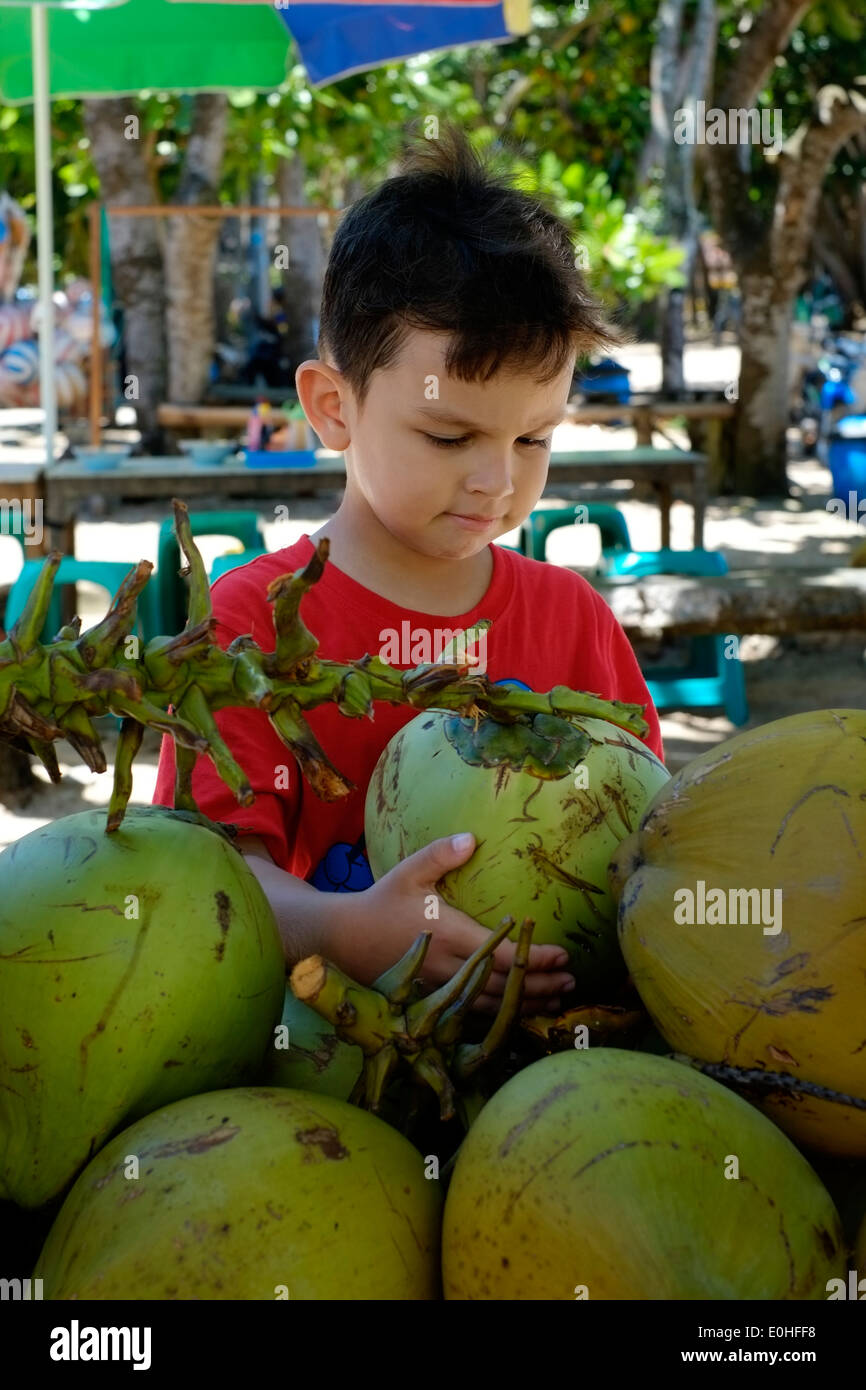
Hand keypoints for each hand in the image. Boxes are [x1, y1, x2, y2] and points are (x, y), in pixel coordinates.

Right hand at [324, 833, 574, 1016]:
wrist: (343, 940)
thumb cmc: (381, 902)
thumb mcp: (408, 872)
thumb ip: (440, 854)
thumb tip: (471, 838)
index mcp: (450, 935)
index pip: (502, 954)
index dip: (537, 958)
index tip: (563, 955)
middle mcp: (449, 967)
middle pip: (505, 985)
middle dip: (542, 984)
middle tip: (572, 980)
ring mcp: (440, 989)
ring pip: (492, 1004)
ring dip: (527, 1003)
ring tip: (557, 999)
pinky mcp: (433, 999)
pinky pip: (473, 1013)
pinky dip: (502, 1014)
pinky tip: (520, 1011)